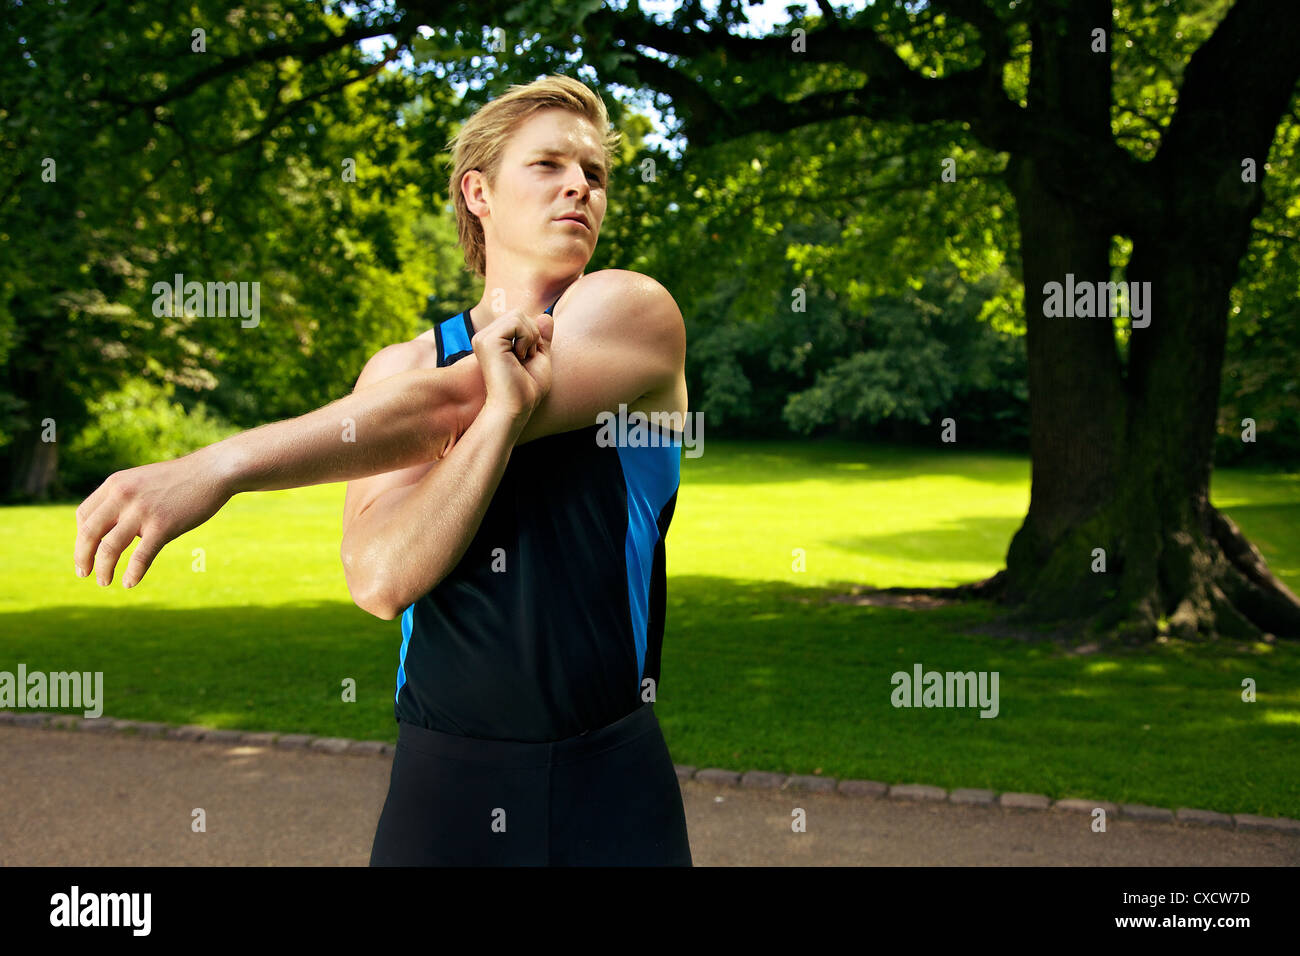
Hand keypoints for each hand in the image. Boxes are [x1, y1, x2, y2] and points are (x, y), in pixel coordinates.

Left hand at [74, 449, 232, 587]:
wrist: (213, 471)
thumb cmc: (181, 478)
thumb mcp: (143, 481)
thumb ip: (125, 498)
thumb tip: (113, 524)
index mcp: (115, 484)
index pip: (84, 515)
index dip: (81, 537)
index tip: (88, 550)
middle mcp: (123, 497)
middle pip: (89, 533)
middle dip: (82, 557)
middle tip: (83, 572)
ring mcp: (142, 512)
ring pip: (109, 548)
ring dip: (103, 569)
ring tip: (104, 582)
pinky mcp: (163, 526)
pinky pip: (141, 556)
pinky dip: (133, 573)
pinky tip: (130, 583)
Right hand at [471, 307, 554, 419]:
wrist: (516, 408)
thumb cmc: (527, 390)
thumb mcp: (539, 359)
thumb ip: (542, 338)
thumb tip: (545, 315)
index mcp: (494, 341)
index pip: (519, 319)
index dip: (533, 335)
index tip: (529, 357)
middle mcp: (485, 337)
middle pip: (519, 314)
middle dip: (533, 334)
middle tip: (527, 357)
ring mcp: (483, 338)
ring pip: (517, 315)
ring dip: (530, 336)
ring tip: (523, 357)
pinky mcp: (487, 341)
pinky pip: (515, 321)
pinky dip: (526, 337)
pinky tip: (519, 356)